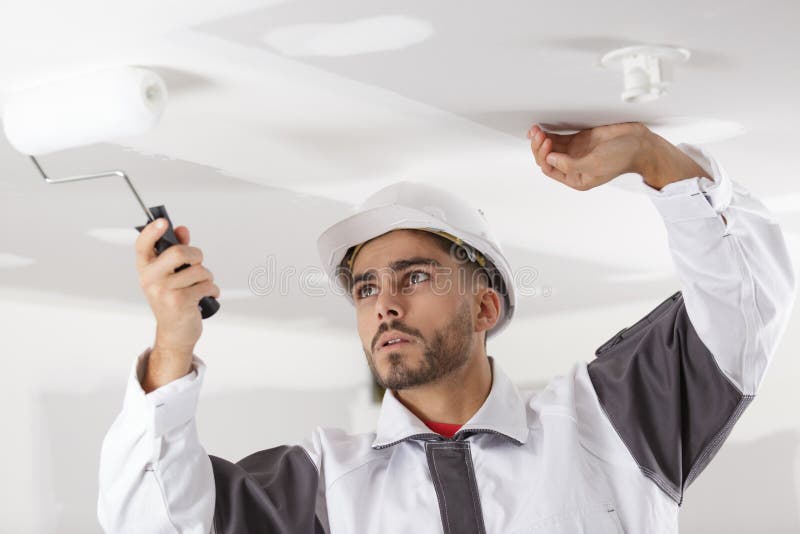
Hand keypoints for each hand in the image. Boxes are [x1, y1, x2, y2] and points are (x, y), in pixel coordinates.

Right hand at [135, 219, 218, 354]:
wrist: (175, 332)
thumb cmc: (173, 299)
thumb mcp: (171, 275)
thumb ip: (176, 251)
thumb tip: (182, 230)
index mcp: (146, 269)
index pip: (143, 245)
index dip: (152, 231)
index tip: (164, 222)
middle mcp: (151, 279)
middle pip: (179, 252)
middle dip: (197, 255)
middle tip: (198, 263)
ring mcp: (164, 291)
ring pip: (198, 270)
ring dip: (207, 277)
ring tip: (201, 286)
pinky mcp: (179, 302)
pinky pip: (206, 285)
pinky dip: (212, 289)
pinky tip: (206, 296)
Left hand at [527, 122, 650, 190]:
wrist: (640, 144)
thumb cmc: (622, 158)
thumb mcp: (595, 164)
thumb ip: (571, 165)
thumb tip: (551, 159)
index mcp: (576, 178)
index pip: (550, 168)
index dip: (544, 156)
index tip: (547, 143)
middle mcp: (574, 167)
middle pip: (548, 158)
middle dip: (540, 147)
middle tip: (538, 134)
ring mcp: (576, 152)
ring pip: (551, 148)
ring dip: (541, 140)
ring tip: (536, 130)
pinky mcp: (580, 140)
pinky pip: (559, 138)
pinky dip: (549, 134)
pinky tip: (542, 129)